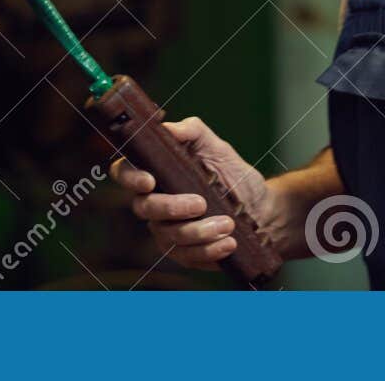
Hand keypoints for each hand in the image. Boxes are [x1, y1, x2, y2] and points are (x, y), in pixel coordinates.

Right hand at [109, 116, 271, 270]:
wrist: (260, 206)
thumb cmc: (232, 173)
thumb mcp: (215, 146)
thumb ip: (191, 132)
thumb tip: (168, 128)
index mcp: (155, 173)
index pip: (124, 172)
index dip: (130, 177)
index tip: (150, 180)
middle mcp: (154, 203)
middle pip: (144, 208)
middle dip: (172, 207)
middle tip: (201, 203)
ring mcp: (166, 231)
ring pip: (170, 236)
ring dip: (200, 231)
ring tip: (228, 224)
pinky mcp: (184, 254)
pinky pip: (188, 257)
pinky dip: (209, 251)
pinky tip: (228, 242)